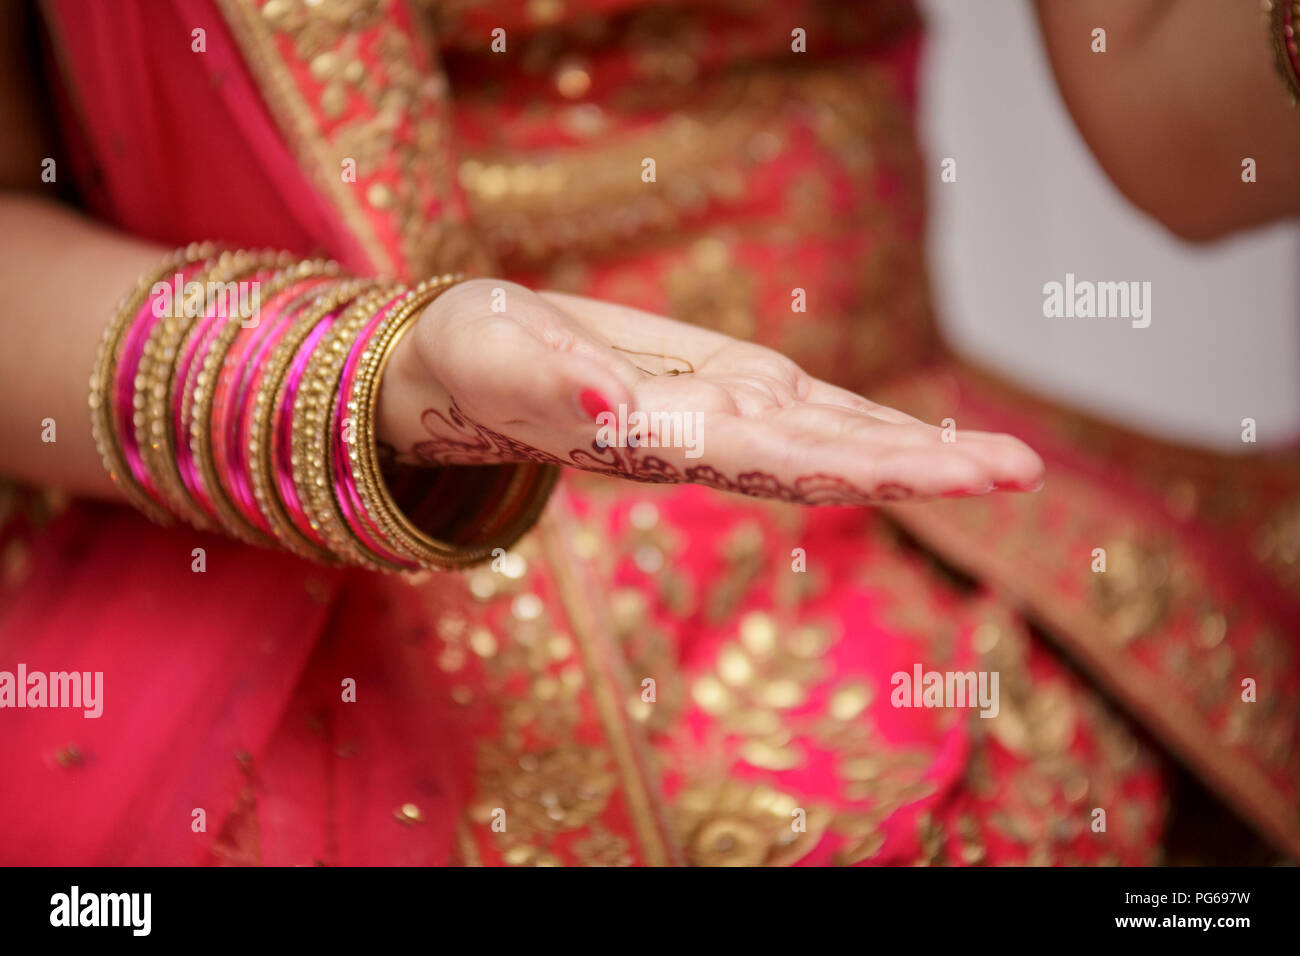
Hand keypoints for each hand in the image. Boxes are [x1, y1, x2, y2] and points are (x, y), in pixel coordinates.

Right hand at [376, 279, 1043, 504]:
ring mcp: (724, 418)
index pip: (774, 458)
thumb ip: (545, 380)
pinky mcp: (727, 389)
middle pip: (829, 461)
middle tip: (1021, 470)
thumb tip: (614, 407)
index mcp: (657, 437)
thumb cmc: (473, 359)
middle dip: (922, 468)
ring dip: (921, 453)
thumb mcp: (491, 352)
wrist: (476, 371)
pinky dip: (879, 426)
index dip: (861, 464)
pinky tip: (937, 441)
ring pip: (835, 439)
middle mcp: (706, 441)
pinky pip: (815, 412)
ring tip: (1014, 463)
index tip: (942, 473)